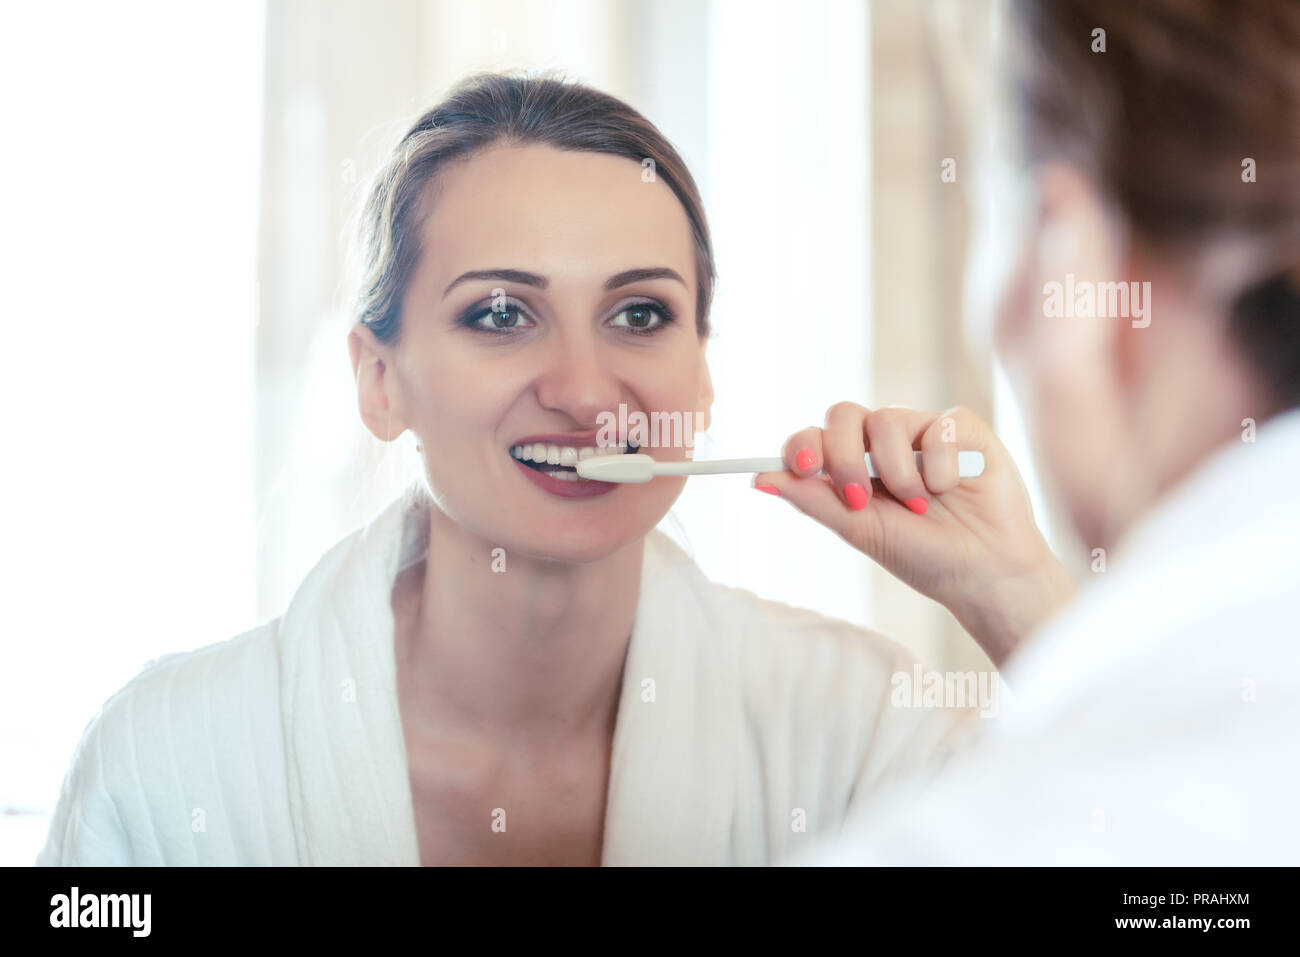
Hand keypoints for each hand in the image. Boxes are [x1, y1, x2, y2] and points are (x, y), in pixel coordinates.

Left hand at [752, 403, 1074, 666]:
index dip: (802, 445)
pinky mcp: (962, 427)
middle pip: (843, 414)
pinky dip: (939, 465)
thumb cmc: (923, 556)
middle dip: (844, 456)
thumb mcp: (862, 531)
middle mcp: (884, 443)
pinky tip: (954, 487)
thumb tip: (759, 480)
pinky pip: (936, 425)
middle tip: (860, 498)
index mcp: (853, 466)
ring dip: (897, 472)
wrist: (985, 573)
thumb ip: (814, 501)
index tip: (804, 467)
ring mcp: (922, 431)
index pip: (815, 436)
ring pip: (886, 419)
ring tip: (919, 504)